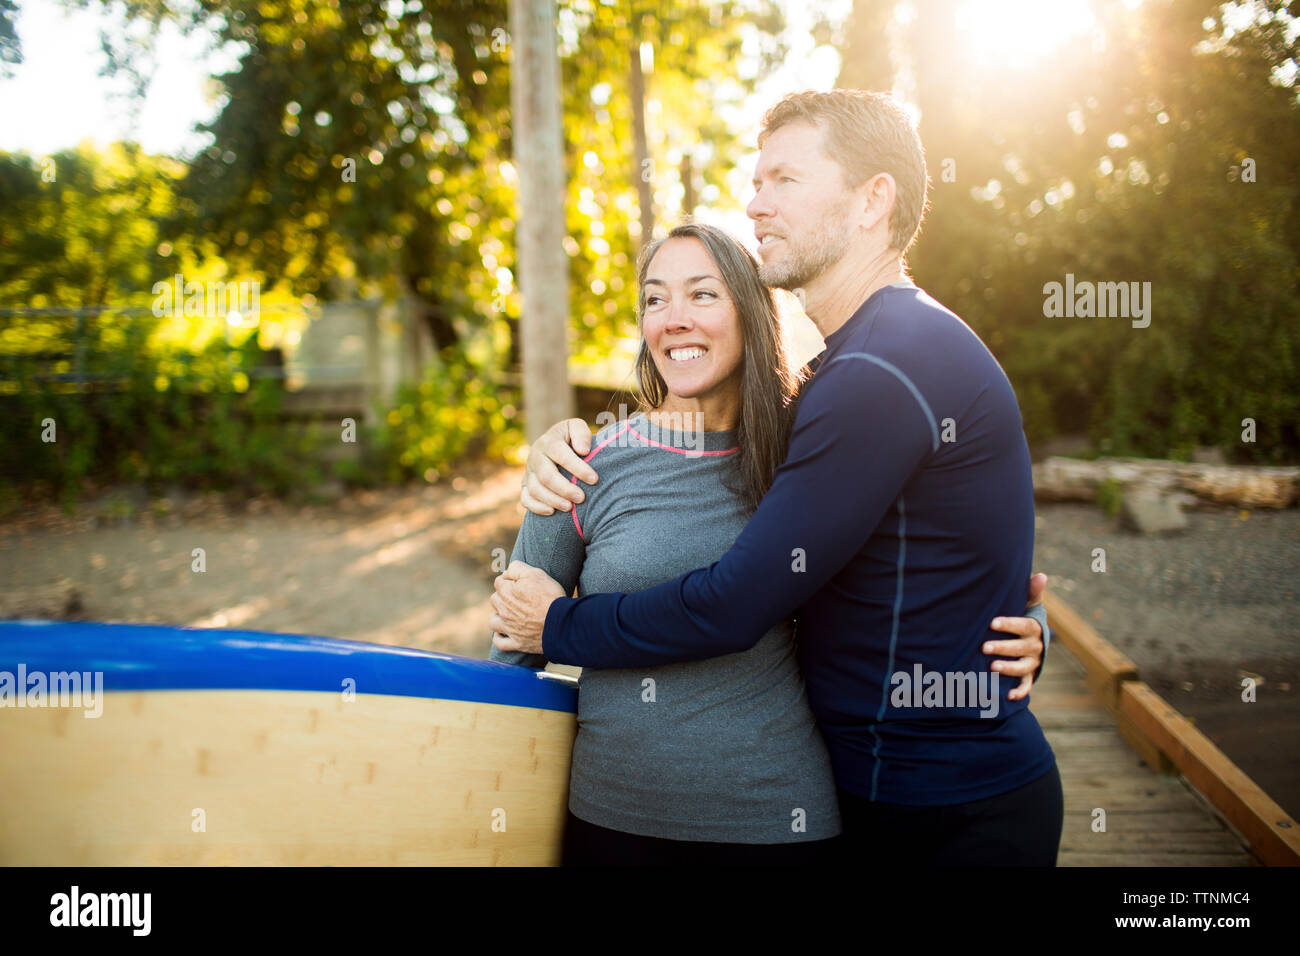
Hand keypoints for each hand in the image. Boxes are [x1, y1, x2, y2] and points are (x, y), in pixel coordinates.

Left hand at [489, 561, 566, 654]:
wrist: (562, 623)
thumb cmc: (550, 596)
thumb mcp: (535, 573)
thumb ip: (516, 568)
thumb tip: (505, 572)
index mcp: (506, 592)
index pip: (499, 582)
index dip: (509, 580)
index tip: (520, 582)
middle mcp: (504, 611)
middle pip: (495, 600)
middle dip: (503, 597)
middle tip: (518, 597)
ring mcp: (509, 628)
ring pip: (493, 621)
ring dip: (498, 616)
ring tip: (508, 614)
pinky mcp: (517, 643)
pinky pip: (500, 643)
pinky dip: (499, 638)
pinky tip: (504, 634)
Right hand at [520, 419, 598, 514]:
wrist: (552, 445)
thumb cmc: (570, 438)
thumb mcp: (576, 428)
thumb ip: (581, 433)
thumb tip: (583, 451)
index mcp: (548, 442)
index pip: (560, 454)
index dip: (577, 467)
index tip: (594, 479)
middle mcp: (535, 457)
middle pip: (546, 476)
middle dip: (564, 489)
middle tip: (581, 498)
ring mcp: (529, 472)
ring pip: (535, 489)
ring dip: (552, 500)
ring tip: (570, 508)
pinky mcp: (525, 485)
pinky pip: (526, 499)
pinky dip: (537, 507)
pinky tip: (552, 512)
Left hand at [983, 572, 1047, 701]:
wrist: (1033, 641)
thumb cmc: (1024, 620)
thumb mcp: (1028, 606)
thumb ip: (1031, 592)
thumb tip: (1041, 575)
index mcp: (1034, 629)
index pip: (1024, 626)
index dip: (1010, 624)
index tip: (993, 622)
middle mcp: (1036, 647)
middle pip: (1021, 648)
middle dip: (1003, 647)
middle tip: (984, 647)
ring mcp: (1032, 662)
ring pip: (1023, 667)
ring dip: (1009, 668)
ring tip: (992, 667)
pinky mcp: (1029, 676)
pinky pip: (1027, 685)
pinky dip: (1020, 692)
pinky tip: (1009, 696)